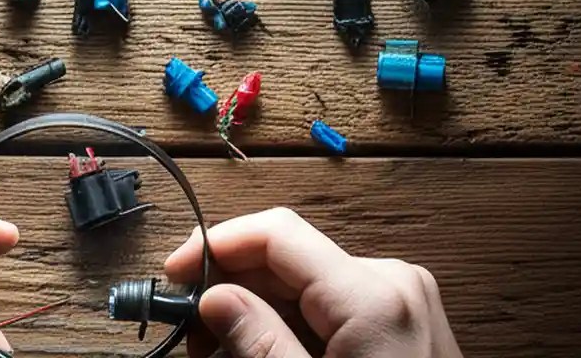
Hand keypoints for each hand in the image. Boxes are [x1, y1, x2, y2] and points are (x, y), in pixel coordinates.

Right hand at [165, 208, 461, 357]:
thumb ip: (259, 343)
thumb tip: (215, 298)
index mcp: (373, 296)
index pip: (277, 233)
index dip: (216, 243)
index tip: (177, 270)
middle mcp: (393, 282)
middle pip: (288, 257)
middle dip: (231, 286)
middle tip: (190, 331)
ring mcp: (403, 299)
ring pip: (305, 282)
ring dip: (257, 308)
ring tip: (221, 352)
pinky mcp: (402, 319)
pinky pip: (331, 304)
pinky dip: (291, 323)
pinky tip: (262, 350)